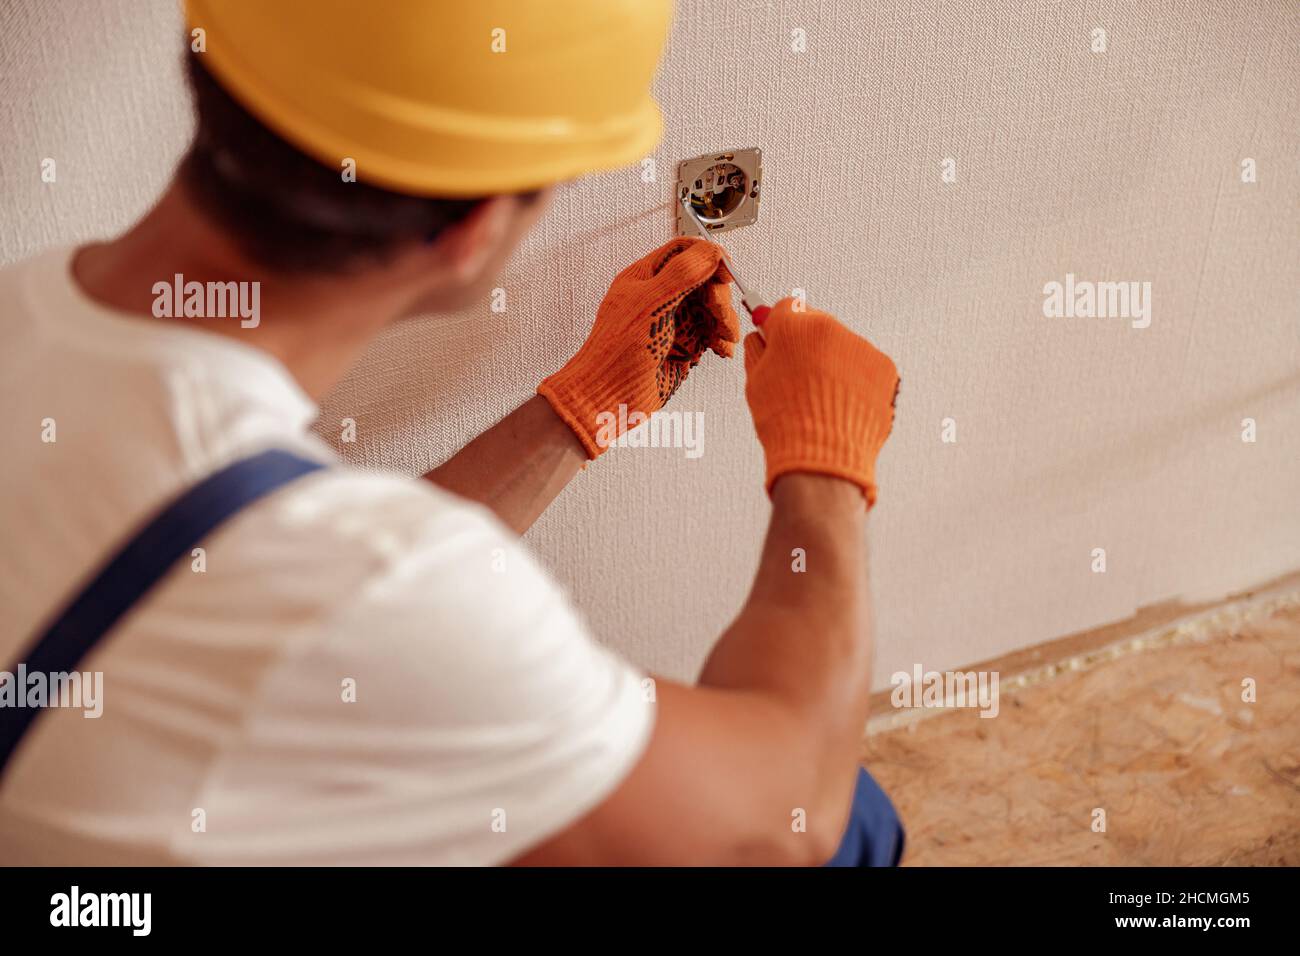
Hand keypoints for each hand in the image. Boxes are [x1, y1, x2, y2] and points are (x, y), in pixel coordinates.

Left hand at [538, 237, 739, 457]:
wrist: (609, 397)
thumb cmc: (615, 353)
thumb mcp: (650, 304)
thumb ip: (682, 275)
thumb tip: (711, 252)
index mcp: (645, 277)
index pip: (684, 251)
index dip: (709, 256)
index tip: (726, 270)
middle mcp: (661, 296)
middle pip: (705, 280)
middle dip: (719, 296)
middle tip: (720, 314)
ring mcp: (674, 321)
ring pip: (712, 308)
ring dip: (725, 320)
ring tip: (724, 338)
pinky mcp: (685, 345)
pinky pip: (712, 334)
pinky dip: (722, 339)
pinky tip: (721, 349)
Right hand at [744, 298, 899, 506]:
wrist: (823, 460)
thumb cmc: (785, 424)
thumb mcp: (755, 382)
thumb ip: (758, 349)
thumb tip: (761, 335)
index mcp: (796, 328)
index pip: (787, 308)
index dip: (779, 325)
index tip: (777, 336)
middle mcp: (833, 329)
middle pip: (817, 326)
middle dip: (807, 345)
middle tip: (798, 377)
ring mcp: (862, 348)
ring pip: (843, 347)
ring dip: (833, 364)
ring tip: (821, 401)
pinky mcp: (885, 368)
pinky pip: (865, 367)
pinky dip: (856, 382)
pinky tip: (842, 406)